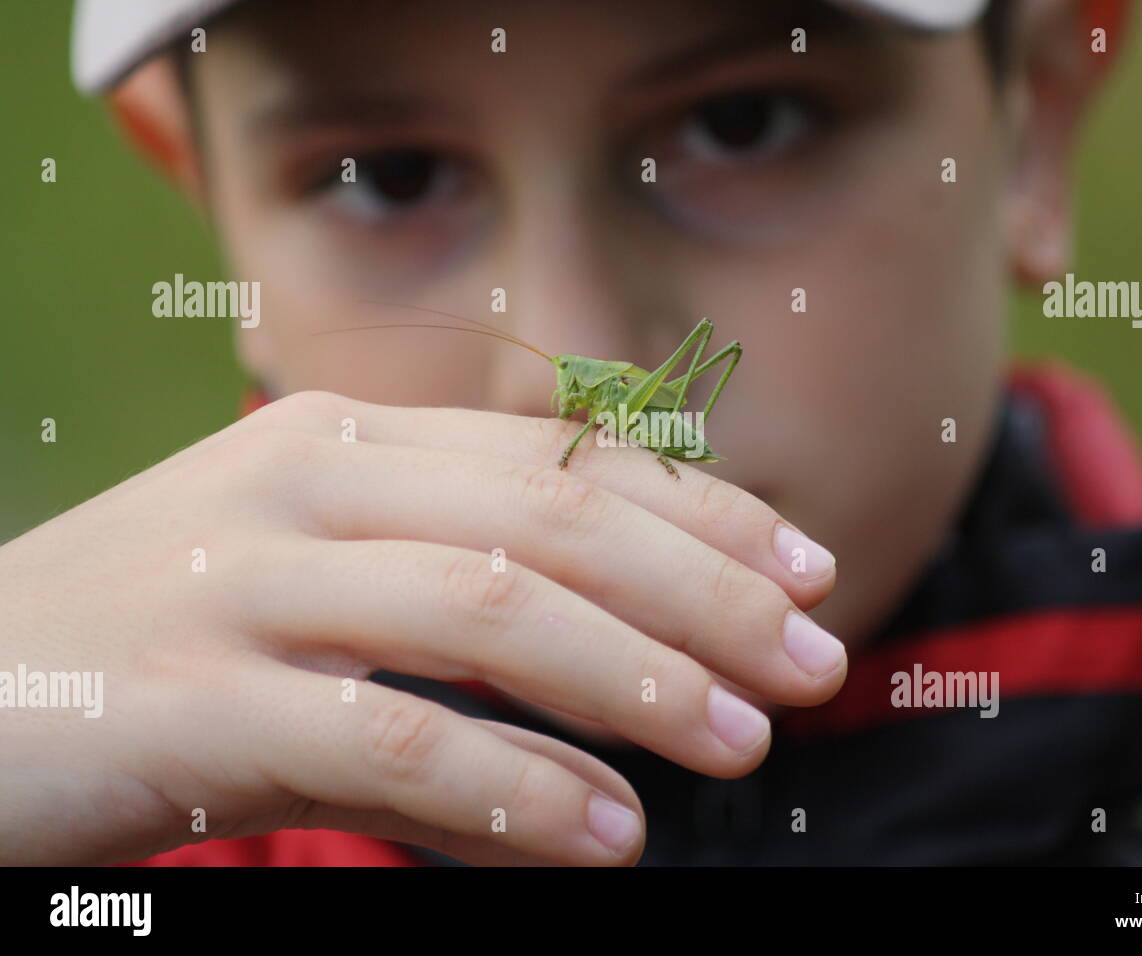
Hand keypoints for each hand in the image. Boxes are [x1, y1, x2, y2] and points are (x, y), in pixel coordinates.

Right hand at [0, 391, 841, 864]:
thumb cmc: (164, 639)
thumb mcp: (314, 592)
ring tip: (743, 741)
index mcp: (347, 441)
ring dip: (638, 679)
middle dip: (703, 590)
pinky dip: (514, 788)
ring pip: (490, 611)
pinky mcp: (193, 699)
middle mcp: (304, 483)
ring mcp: (244, 581)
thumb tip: (612, 731)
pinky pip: (391, 739)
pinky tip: (605, 833)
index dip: (698, 510)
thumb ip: (454, 633)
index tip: (806, 567)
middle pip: (553, 520)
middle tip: (812, 661)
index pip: (562, 457)